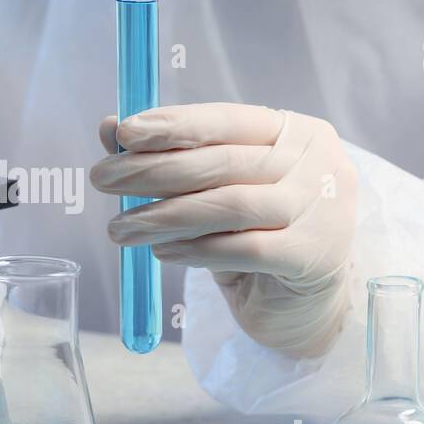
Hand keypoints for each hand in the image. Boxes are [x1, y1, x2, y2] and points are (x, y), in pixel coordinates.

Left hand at [91, 103, 356, 357]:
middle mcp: (317, 164)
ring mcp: (322, 210)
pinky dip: (194, 250)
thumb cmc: (258, 235)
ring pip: (229, 205)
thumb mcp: (215, 192)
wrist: (306, 304)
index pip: (226, 119)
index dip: (172, 124)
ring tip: (119, 228)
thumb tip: (109, 129)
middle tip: (102, 179)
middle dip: (152, 169)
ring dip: (163, 215)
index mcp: (296, 132)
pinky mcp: (313, 256)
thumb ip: (172, 158)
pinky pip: (242, 249)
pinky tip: (161, 252)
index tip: (122, 133)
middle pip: (222, 161)